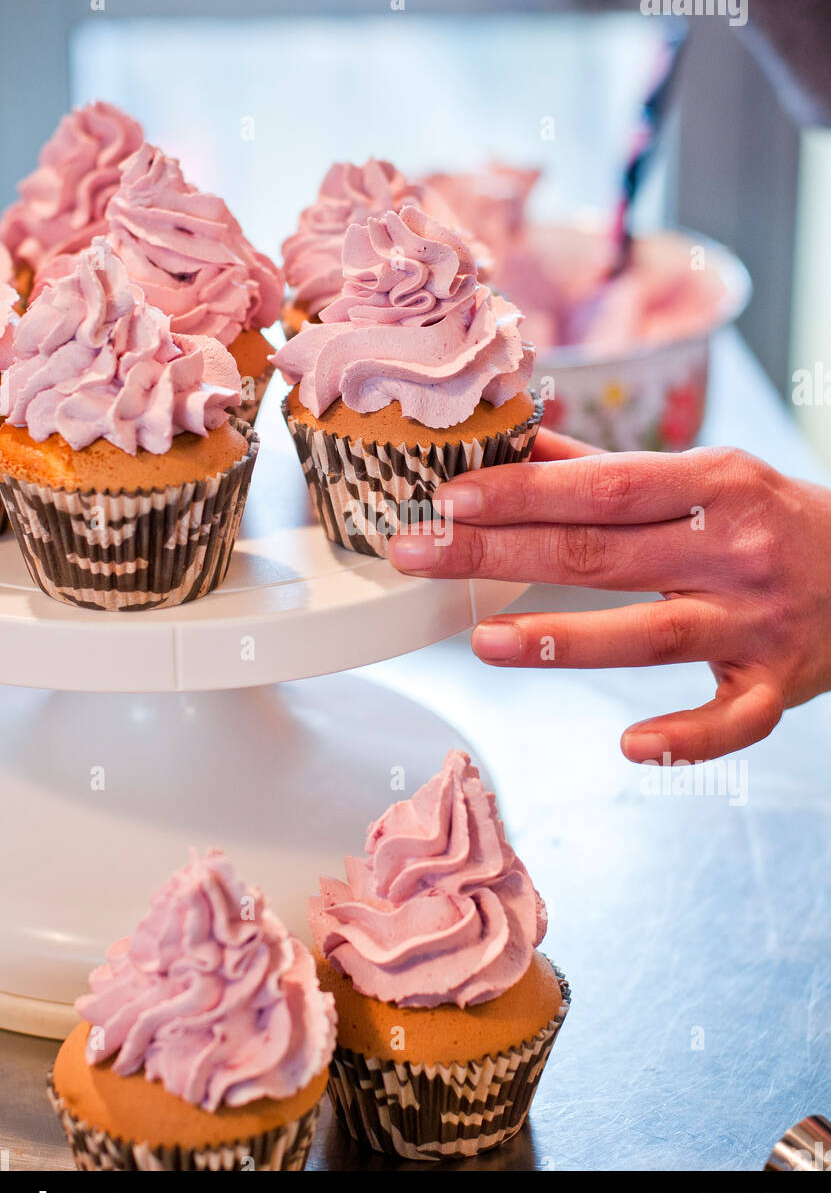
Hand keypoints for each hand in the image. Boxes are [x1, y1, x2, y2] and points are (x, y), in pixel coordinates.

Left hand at [387, 428, 830, 763]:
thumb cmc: (769, 519)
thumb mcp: (706, 476)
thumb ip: (611, 471)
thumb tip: (518, 448)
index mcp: (713, 483)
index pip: (602, 486)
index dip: (523, 491)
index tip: (447, 497)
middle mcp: (733, 549)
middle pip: (602, 553)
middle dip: (498, 553)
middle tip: (416, 555)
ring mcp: (756, 622)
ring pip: (652, 635)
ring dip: (563, 640)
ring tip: (482, 641)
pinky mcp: (776, 686)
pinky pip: (732, 721)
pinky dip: (686, 738)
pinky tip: (629, 745)